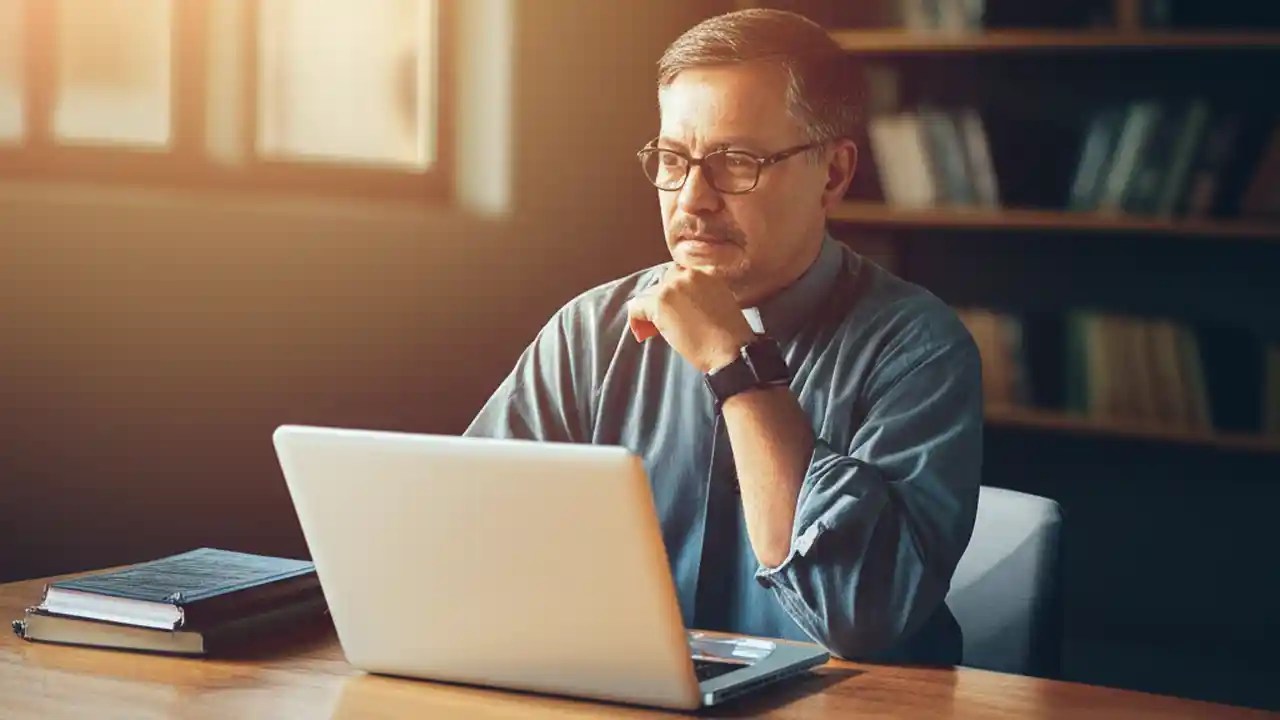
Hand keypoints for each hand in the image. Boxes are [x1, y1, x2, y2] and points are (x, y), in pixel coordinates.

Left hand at [626, 266, 755, 372]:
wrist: (730, 349)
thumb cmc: (730, 335)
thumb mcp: (720, 302)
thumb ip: (702, 293)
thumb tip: (681, 303)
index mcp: (706, 272)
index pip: (680, 274)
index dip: (675, 292)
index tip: (677, 309)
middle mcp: (689, 273)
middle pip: (664, 281)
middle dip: (663, 299)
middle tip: (667, 320)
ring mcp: (673, 286)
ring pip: (650, 293)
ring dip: (652, 309)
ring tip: (656, 329)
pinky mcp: (660, 301)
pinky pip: (637, 307)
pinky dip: (637, 319)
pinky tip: (643, 332)